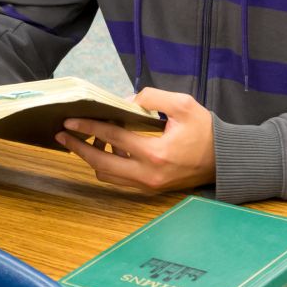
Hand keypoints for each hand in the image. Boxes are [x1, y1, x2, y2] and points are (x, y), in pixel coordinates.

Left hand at [55, 88, 216, 192]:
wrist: (224, 160)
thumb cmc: (206, 131)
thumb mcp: (183, 105)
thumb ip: (152, 97)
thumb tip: (126, 100)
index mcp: (156, 154)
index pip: (113, 138)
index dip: (89, 127)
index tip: (70, 120)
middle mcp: (148, 175)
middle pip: (101, 164)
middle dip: (78, 148)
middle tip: (62, 135)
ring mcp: (148, 185)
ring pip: (107, 176)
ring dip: (92, 158)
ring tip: (82, 140)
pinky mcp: (150, 189)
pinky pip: (119, 179)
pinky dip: (108, 165)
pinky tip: (106, 148)